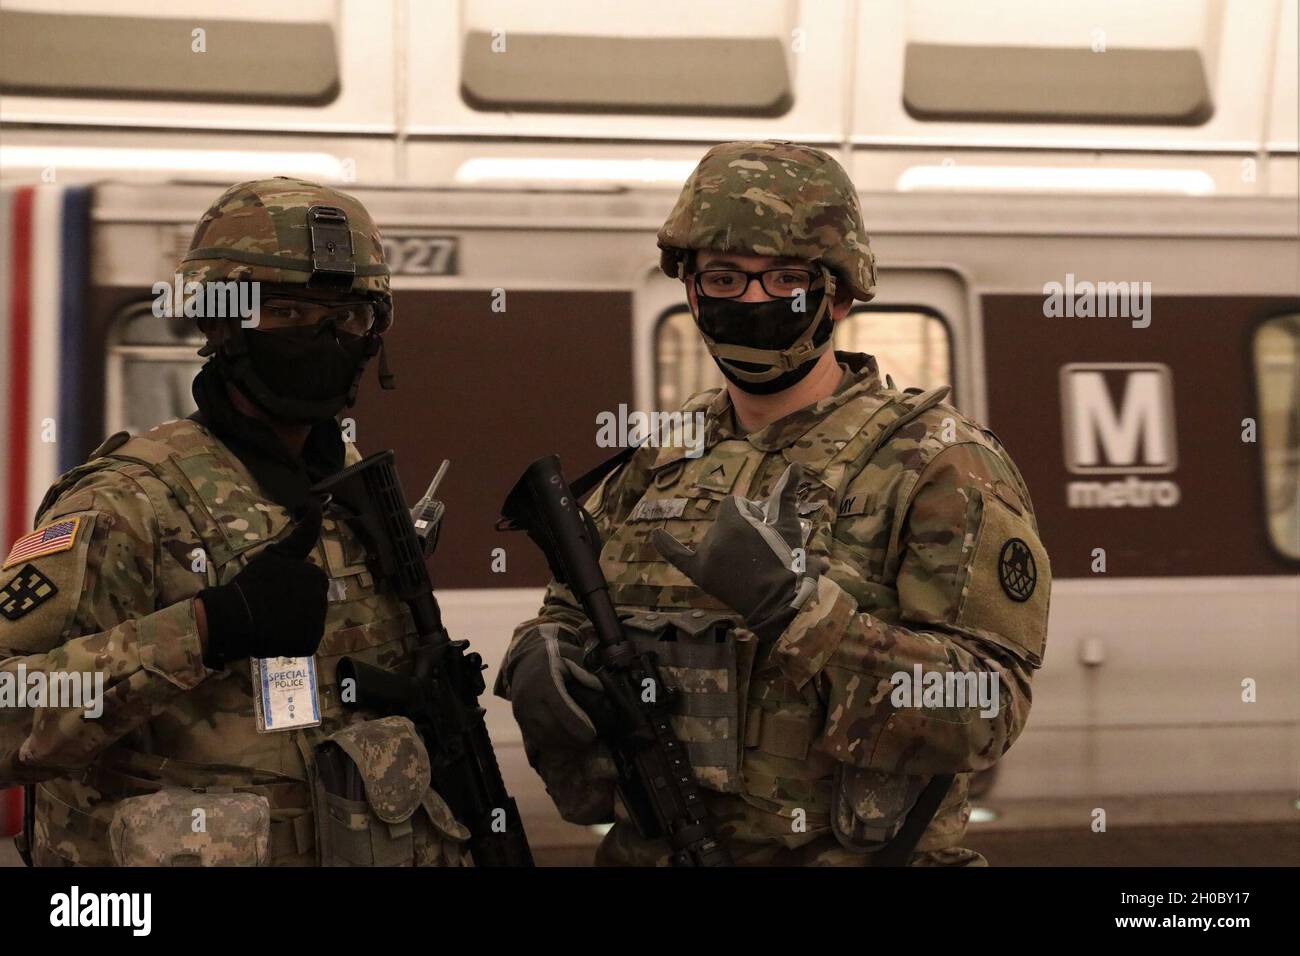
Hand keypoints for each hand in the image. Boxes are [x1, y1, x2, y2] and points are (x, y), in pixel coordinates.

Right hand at [198, 501, 329, 668]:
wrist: (234, 616)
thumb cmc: (250, 584)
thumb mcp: (274, 556)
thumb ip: (298, 540)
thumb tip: (314, 509)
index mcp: (316, 574)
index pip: (311, 583)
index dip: (292, 587)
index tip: (275, 592)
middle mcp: (322, 597)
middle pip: (312, 602)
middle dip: (297, 605)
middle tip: (270, 608)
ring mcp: (319, 619)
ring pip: (308, 623)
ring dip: (294, 624)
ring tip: (270, 623)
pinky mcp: (311, 640)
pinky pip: (304, 642)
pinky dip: (292, 643)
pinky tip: (275, 638)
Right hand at [506, 628, 603, 749]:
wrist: (524, 659)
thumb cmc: (554, 657)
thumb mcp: (572, 655)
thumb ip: (587, 671)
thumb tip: (602, 690)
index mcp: (545, 682)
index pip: (562, 710)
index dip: (578, 725)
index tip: (593, 734)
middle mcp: (529, 699)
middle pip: (553, 728)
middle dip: (574, 739)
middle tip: (592, 741)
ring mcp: (522, 711)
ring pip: (544, 737)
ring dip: (564, 745)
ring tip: (582, 745)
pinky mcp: (520, 720)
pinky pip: (536, 739)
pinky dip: (553, 745)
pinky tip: (567, 745)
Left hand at [652, 464, 822, 641]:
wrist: (779, 603)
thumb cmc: (787, 562)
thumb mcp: (788, 526)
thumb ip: (786, 495)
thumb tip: (796, 465)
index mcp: (733, 520)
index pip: (735, 504)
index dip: (751, 513)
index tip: (765, 528)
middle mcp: (715, 535)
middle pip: (724, 521)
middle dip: (741, 529)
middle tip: (761, 549)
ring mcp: (706, 555)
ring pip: (713, 538)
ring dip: (727, 543)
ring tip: (748, 562)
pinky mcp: (701, 574)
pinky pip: (678, 556)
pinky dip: (666, 545)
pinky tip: (654, 535)